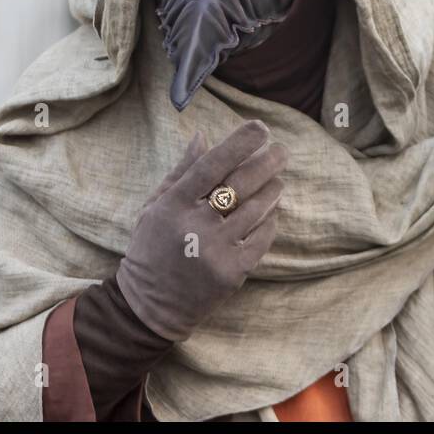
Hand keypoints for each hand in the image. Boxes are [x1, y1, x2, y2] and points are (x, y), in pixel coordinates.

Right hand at [116, 120, 286, 341]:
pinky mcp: (233, 271)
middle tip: (282, 150)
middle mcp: (195, 225)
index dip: (238, 144)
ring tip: (277, 179)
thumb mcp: (155, 207)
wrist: (151, 305)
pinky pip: (262, 237)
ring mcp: (216, 250)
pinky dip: (270, 220)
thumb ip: (181, 171)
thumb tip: (202, 136)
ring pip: (256, 209)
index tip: (261, 127)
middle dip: (267, 162)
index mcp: (173, 205)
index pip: (212, 166)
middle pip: (241, 184)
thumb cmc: (152, 248)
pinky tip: (271, 210)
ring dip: (272, 189)